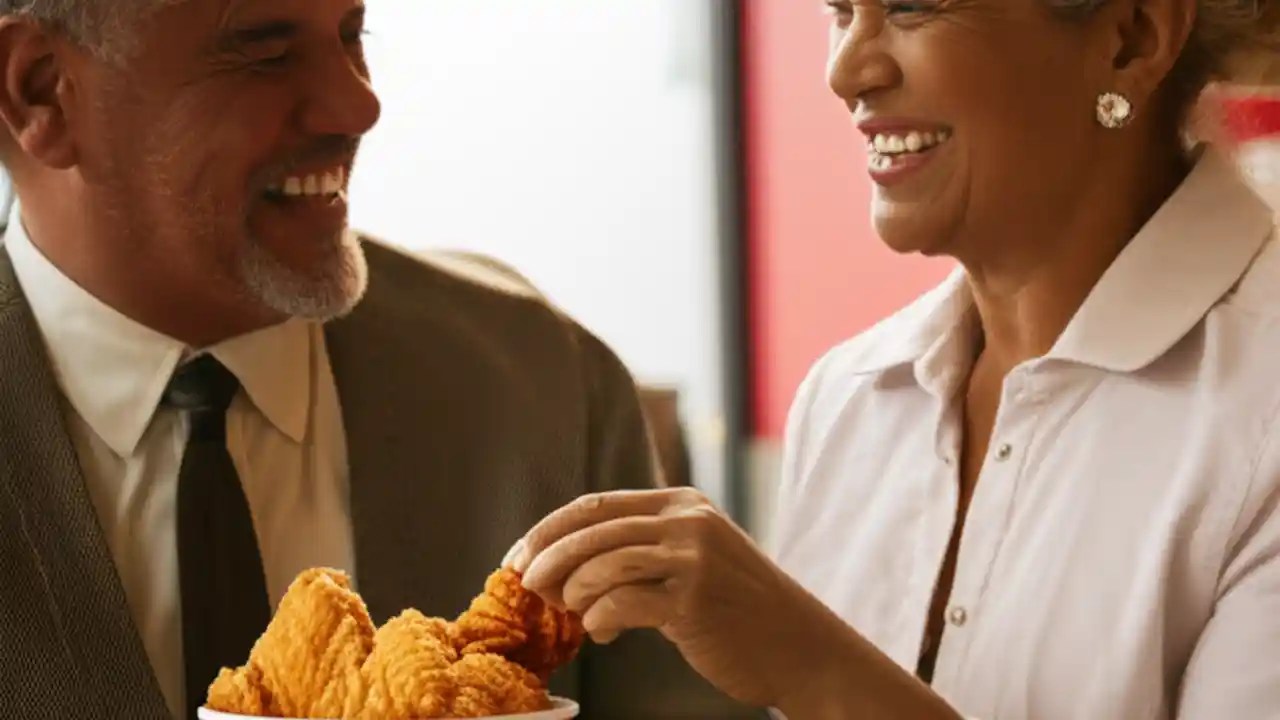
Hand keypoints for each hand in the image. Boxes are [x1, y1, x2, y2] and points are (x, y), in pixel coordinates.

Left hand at [505, 488, 873, 710]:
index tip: (519, 556)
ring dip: (573, 592)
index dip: (548, 530)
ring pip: (603, 564)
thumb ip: (642, 552)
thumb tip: (565, 570)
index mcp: (681, 503)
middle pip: (591, 530)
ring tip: (571, 612)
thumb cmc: (737, 609)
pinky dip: (600, 619)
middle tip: (524, 584)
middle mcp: (687, 521)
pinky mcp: (695, 599)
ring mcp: (693, 557)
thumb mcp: (694, 559)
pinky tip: (602, 633)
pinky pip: (624, 604)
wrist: (801, 646)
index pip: (595, 506)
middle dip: (546, 558)